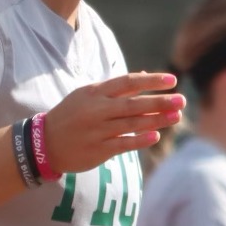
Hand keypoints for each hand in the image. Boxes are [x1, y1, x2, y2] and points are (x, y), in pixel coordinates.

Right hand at [42, 73, 182, 172]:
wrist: (44, 144)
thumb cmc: (71, 116)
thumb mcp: (86, 95)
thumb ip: (115, 88)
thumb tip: (144, 75)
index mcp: (95, 92)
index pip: (127, 82)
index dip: (151, 81)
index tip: (172, 80)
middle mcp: (97, 110)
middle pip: (134, 104)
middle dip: (160, 101)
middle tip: (182, 100)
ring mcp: (98, 130)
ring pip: (132, 124)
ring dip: (157, 120)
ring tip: (177, 116)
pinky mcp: (98, 150)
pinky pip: (124, 144)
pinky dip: (140, 139)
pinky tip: (156, 135)